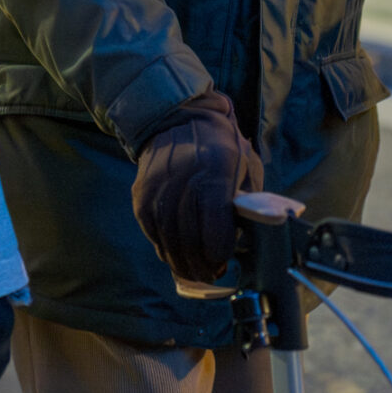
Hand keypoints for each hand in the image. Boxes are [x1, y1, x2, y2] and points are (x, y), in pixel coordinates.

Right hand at [130, 92, 263, 285]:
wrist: (177, 118)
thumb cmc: (220, 145)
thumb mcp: (245, 166)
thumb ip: (248, 203)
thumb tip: (249, 240)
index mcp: (214, 175)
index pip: (213, 232)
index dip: (220, 253)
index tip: (225, 259)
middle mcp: (182, 183)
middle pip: (189, 241)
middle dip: (201, 265)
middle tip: (211, 274)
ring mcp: (157, 190)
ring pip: (168, 241)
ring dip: (182, 262)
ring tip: (194, 270)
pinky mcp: (142, 195)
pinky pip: (152, 232)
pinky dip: (164, 247)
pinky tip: (177, 253)